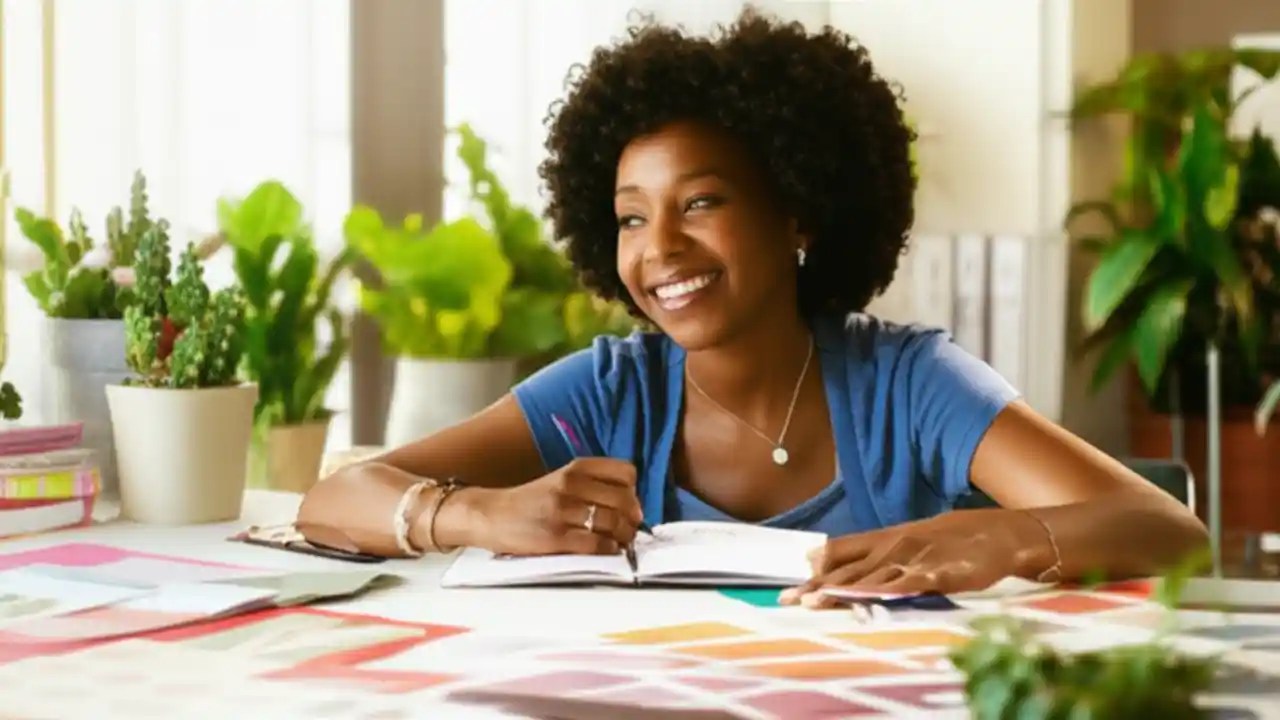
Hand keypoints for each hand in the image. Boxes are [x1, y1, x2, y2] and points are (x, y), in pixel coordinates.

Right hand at [467, 457, 642, 556]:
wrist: (490, 515)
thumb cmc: (528, 501)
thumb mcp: (560, 480)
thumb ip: (592, 485)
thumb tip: (631, 505)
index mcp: (575, 468)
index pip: (625, 472)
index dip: (633, 490)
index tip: (629, 503)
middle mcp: (571, 485)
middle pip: (624, 500)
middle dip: (633, 518)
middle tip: (630, 528)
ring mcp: (563, 511)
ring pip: (614, 523)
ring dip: (624, 536)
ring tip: (620, 542)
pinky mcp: (556, 537)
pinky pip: (597, 544)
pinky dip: (609, 550)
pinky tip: (606, 551)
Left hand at [779, 509, 1049, 607]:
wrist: (1001, 533)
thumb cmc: (952, 537)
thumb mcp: (905, 537)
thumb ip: (865, 549)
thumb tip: (819, 556)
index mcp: (886, 539)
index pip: (841, 555)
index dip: (815, 572)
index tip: (789, 587)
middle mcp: (895, 548)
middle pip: (850, 571)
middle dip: (819, 587)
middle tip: (791, 600)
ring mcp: (917, 560)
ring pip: (873, 579)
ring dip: (843, 592)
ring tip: (817, 602)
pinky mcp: (941, 574)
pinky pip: (912, 585)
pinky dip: (890, 592)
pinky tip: (872, 599)